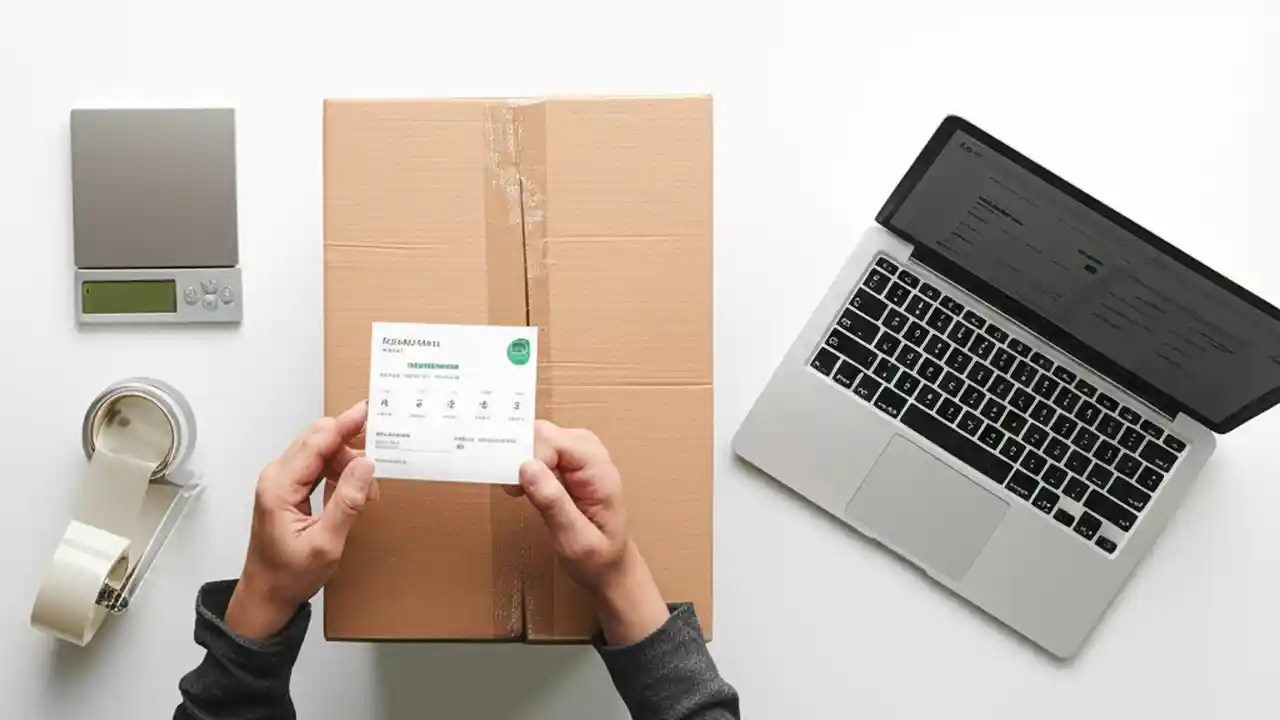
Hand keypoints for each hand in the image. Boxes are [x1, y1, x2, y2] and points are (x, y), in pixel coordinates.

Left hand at [225, 401, 378, 638]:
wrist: (265, 596)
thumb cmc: (289, 576)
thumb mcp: (326, 544)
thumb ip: (347, 502)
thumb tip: (366, 466)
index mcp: (279, 487)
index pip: (316, 442)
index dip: (344, 424)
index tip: (368, 411)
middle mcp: (276, 477)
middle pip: (318, 440)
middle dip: (351, 445)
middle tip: (380, 450)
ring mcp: (280, 481)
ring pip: (320, 452)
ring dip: (347, 463)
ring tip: (367, 491)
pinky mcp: (287, 489)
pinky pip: (317, 467)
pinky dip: (339, 473)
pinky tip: (353, 490)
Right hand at [511, 420, 669, 644]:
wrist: (613, 568)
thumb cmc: (597, 559)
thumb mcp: (575, 540)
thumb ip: (553, 502)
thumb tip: (525, 466)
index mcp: (599, 472)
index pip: (555, 440)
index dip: (528, 454)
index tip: (514, 484)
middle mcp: (593, 457)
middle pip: (547, 433)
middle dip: (521, 453)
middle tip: (510, 486)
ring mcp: (582, 457)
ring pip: (542, 437)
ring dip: (521, 458)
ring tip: (515, 489)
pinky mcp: (571, 464)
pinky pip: (544, 449)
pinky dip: (526, 463)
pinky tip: (521, 485)